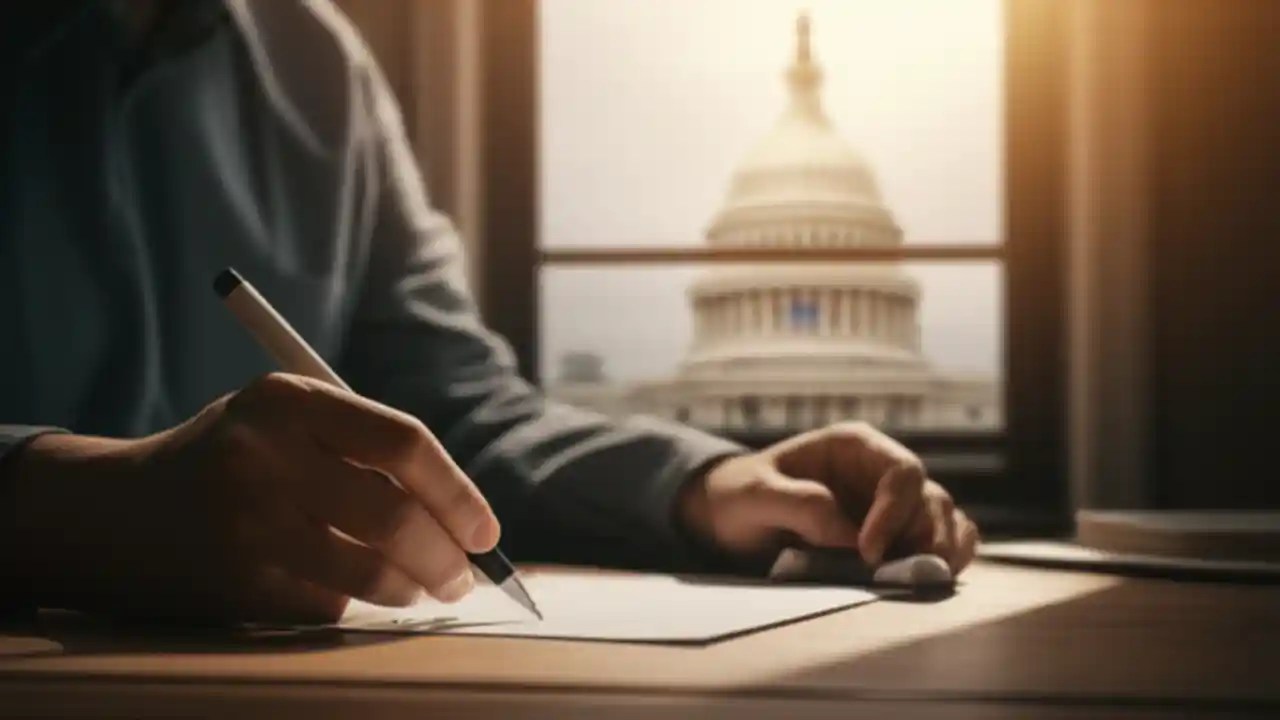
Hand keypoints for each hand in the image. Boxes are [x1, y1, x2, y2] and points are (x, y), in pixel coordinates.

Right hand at [0, 373, 498, 622]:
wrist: (114, 512)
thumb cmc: (228, 461)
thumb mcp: (284, 423)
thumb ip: (364, 451)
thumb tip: (463, 518)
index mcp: (288, 400)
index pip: (405, 444)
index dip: (459, 493)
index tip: (485, 530)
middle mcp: (264, 455)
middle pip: (396, 516)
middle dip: (447, 557)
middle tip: (463, 576)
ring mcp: (245, 523)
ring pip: (371, 573)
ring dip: (411, 590)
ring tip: (419, 588)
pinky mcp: (233, 583)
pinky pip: (328, 604)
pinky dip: (351, 604)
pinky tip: (340, 590)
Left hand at [678, 422, 978, 574]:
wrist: (728, 516)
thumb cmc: (739, 495)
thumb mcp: (755, 494)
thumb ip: (800, 506)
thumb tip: (850, 536)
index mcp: (854, 446)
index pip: (902, 471)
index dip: (895, 512)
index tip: (868, 552)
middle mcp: (880, 471)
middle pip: (932, 498)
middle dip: (927, 537)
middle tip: (904, 575)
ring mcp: (891, 503)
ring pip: (945, 519)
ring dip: (944, 550)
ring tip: (924, 579)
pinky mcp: (894, 534)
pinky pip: (942, 539)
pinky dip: (946, 558)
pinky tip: (928, 577)